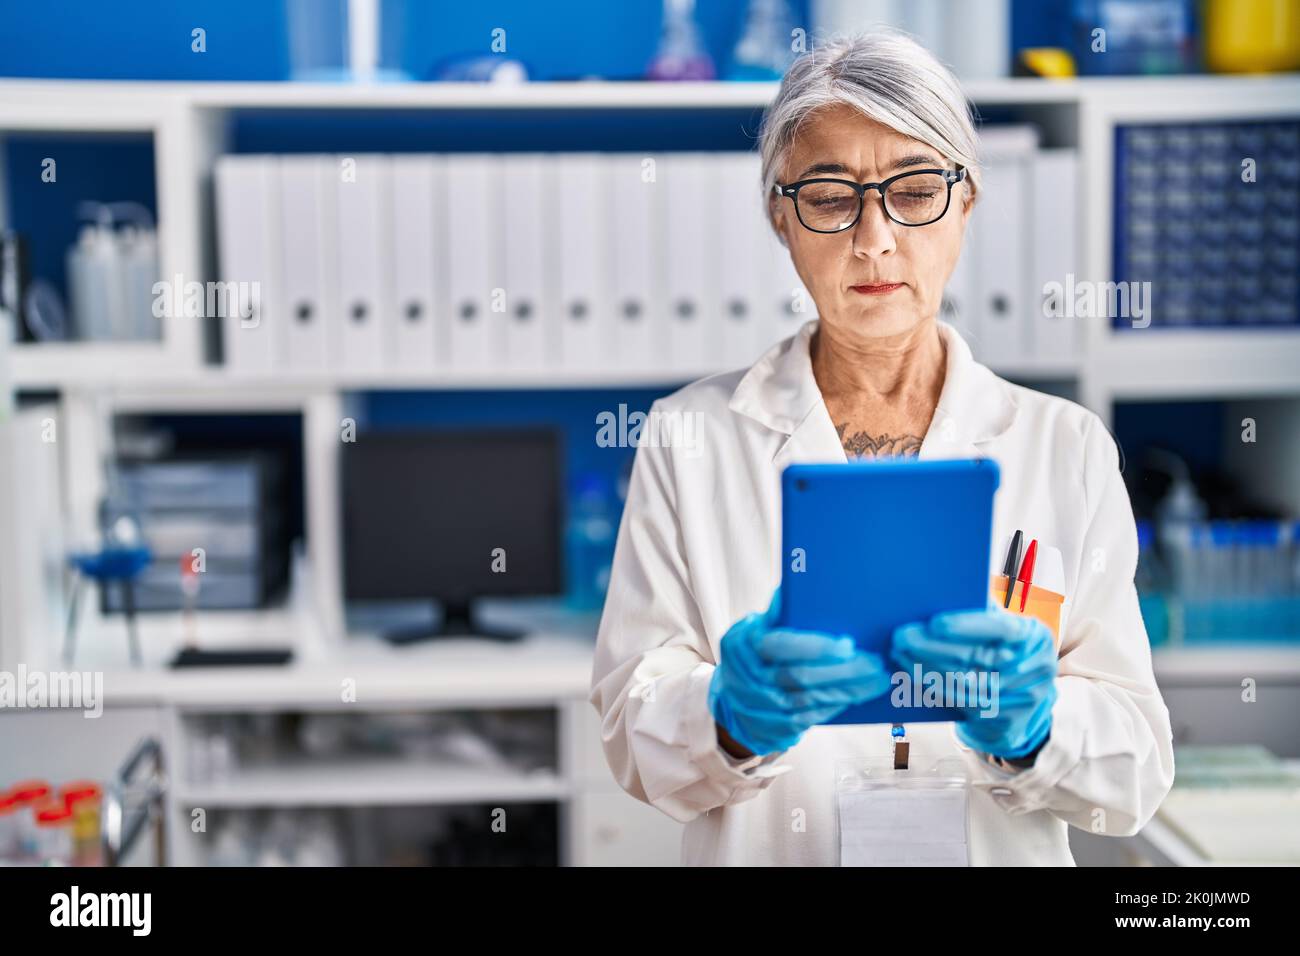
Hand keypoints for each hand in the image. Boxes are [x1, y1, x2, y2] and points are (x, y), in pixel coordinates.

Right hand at [709, 590, 891, 756]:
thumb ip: (778, 613)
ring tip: (877, 680)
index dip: (815, 647)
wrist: (732, 699)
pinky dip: (834, 707)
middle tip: (875, 663)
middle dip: (841, 671)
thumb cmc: (753, 653)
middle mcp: (745, 679)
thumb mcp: (755, 627)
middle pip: (798, 677)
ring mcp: (755, 708)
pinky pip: (807, 719)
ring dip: (847, 692)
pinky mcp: (770, 730)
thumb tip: (803, 582)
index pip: (780, 646)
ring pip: (807, 701)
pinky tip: (856, 696)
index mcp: (742, 645)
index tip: (849, 644)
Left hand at [891, 606, 1057, 759]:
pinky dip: (934, 688)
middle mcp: (1035, 667)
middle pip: (977, 658)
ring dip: (926, 668)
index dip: (968, 626)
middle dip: (933, 647)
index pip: (1002, 628)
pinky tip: (913, 675)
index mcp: (1034, 636)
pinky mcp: (1006, 721)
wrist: (1024, 698)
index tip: (934, 623)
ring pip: (965, 684)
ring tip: (899, 654)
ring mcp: (1022, 698)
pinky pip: (962, 704)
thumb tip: (937, 594)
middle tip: (901, 637)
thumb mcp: (1002, 629)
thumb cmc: (1004, 649)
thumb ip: (981, 613)